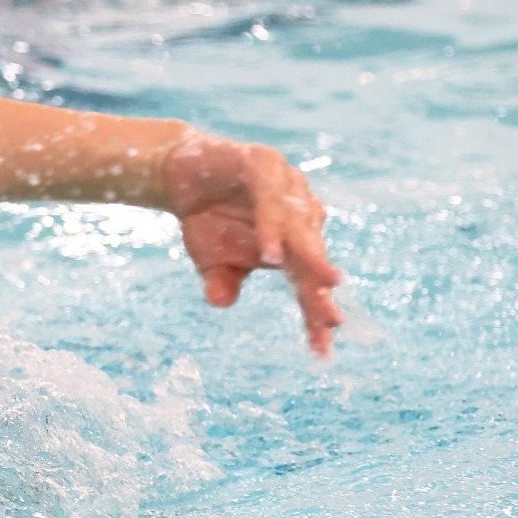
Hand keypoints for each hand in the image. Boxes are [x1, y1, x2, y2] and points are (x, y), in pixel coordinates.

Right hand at [158, 131, 342, 356]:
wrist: (182, 170)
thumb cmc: (206, 218)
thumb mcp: (209, 260)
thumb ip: (222, 281)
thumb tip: (221, 303)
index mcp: (291, 247)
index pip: (307, 285)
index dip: (313, 316)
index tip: (321, 352)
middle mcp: (298, 218)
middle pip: (314, 259)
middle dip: (324, 290)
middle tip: (334, 320)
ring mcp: (285, 189)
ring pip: (300, 229)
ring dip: (311, 259)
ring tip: (324, 288)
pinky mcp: (264, 165)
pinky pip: (270, 201)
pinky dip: (272, 226)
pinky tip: (270, 251)